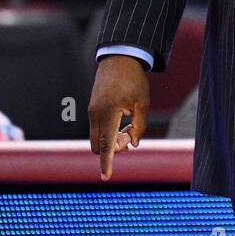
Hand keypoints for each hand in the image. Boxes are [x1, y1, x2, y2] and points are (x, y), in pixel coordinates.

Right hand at [88, 55, 150, 179]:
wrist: (119, 58)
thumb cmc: (134, 80)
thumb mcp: (143, 103)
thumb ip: (139, 126)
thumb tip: (133, 144)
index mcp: (109, 112)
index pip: (105, 143)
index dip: (107, 162)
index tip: (106, 177)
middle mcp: (96, 114)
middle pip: (97, 146)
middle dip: (113, 149)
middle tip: (130, 135)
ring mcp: (92, 111)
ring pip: (97, 138)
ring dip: (111, 140)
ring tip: (129, 126)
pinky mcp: (92, 108)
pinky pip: (97, 128)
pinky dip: (108, 131)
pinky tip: (123, 120)